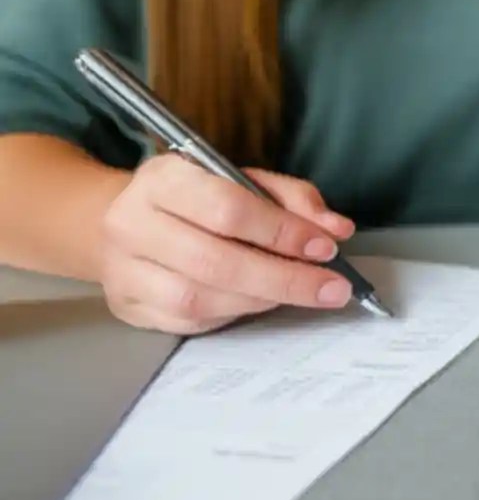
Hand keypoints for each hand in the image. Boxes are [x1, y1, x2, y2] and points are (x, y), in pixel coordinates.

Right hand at [99, 155, 356, 334]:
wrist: (121, 221)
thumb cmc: (194, 199)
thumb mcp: (242, 180)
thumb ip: (292, 199)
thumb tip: (336, 228)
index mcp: (163, 179)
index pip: (228, 209)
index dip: (282, 232)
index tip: (325, 248)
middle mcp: (134, 222)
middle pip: (216, 261)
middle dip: (285, 279)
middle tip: (332, 287)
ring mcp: (125, 269)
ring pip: (202, 298)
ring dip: (264, 299)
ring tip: (300, 292)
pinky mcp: (130, 306)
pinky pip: (192, 321)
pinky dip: (236, 313)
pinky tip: (262, 301)